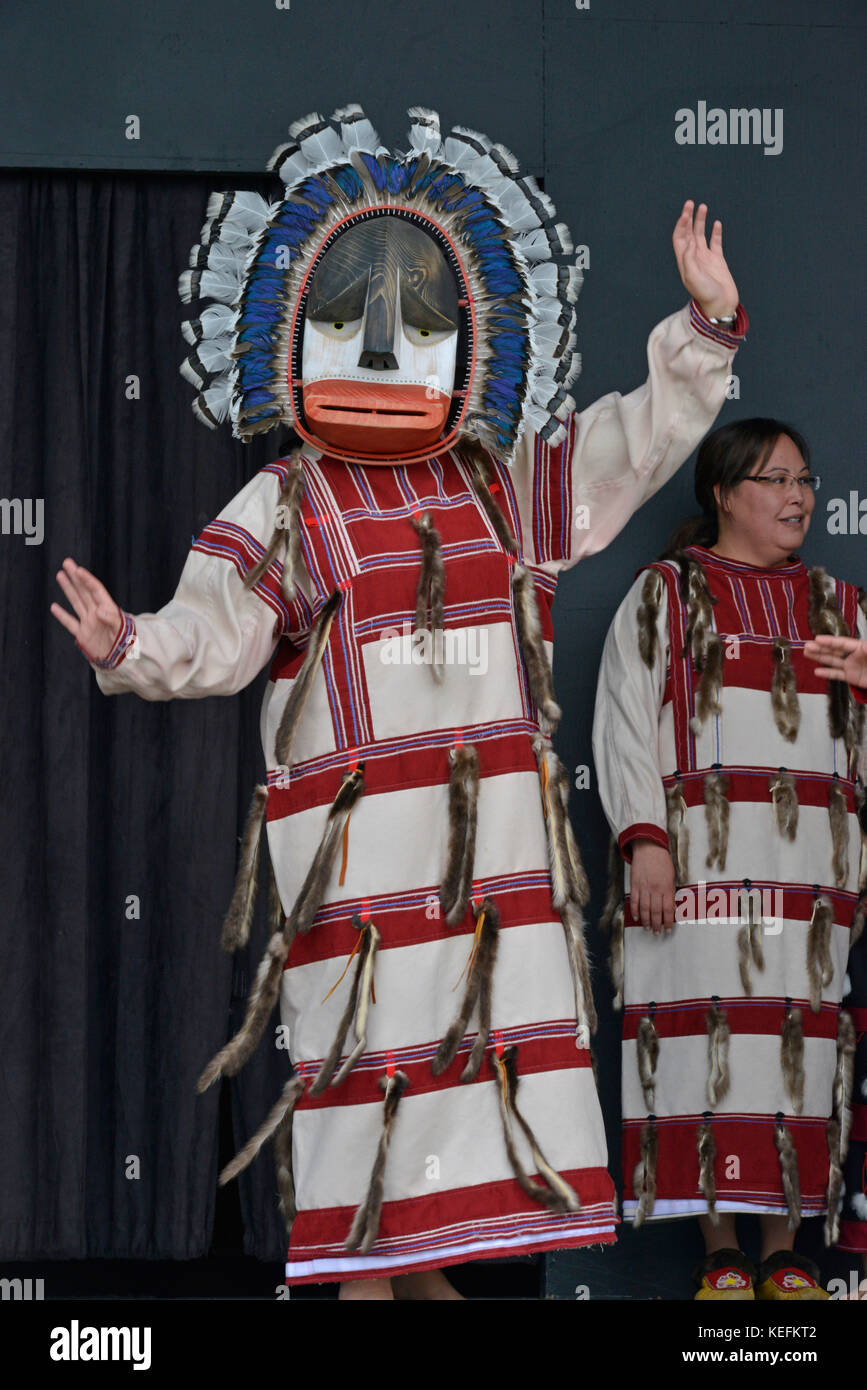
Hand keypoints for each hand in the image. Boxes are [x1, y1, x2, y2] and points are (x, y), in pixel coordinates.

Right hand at [50, 558, 121, 662]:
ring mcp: (89, 623)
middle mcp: (96, 613)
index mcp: (107, 610)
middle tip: (67, 563)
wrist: (120, 661)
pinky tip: (54, 607)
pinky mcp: (83, 635)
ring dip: (69, 589)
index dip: (87, 580)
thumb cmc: (125, 644)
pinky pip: (70, 623)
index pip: (96, 590)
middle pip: (84, 591)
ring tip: (60, 575)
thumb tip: (99, 611)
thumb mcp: (122, 631)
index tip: (78, 570)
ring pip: (76, 602)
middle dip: (75, 577)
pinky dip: (62, 616)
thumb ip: (112, 620)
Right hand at [629, 839, 676, 934]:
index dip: (668, 922)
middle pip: (655, 912)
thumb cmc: (663, 862)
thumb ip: (671, 892)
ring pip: (644, 909)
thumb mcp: (672, 876)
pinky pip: (634, 901)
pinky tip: (636, 917)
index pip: (668, 910)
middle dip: (657, 924)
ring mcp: (644, 888)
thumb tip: (672, 907)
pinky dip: (634, 910)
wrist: (649, 848)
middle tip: (658, 932)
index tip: (668, 929)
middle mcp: (655, 890)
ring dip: (646, 921)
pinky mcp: (635, 885)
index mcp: (666, 888)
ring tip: (648, 928)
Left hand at [672, 200, 738, 318]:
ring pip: (701, 235)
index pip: (679, 238)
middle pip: (688, 233)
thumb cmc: (705, 294)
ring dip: (700, 221)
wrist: (721, 305)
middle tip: (690, 203)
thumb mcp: (693, 277)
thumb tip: (689, 240)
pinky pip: (715, 242)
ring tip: (702, 207)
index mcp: (684, 261)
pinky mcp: (718, 260)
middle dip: (688, 218)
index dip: (681, 225)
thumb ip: (689, 258)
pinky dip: (715, 232)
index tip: (686, 214)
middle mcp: (693, 258)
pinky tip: (716, 223)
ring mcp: (706, 258)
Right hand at [803, 634, 866, 688]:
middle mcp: (853, 656)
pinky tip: (817, 671)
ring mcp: (851, 667)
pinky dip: (827, 673)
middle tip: (807, 645)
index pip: (842, 643)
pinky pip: (837, 675)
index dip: (830, 641)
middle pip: (834, 651)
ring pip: (833, 661)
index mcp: (860, 647)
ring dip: (820, 657)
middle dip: (820, 648)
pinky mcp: (851, 677)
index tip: (817, 639)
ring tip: (807, 653)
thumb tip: (863, 646)